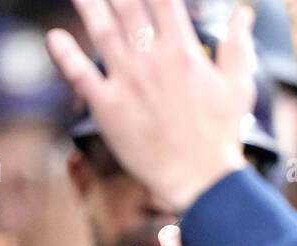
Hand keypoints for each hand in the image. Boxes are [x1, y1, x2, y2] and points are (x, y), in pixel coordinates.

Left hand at [45, 0, 255, 209]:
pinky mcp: (107, 107)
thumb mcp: (238, 84)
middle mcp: (151, 59)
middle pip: (126, 6)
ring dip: (88, 6)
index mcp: (182, 49)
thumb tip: (243, 12)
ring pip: (101, 32)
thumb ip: (238, 44)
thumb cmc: (220, 134)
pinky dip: (64, 54)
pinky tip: (53, 37)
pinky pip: (80, 75)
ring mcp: (127, 82)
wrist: (199, 178)